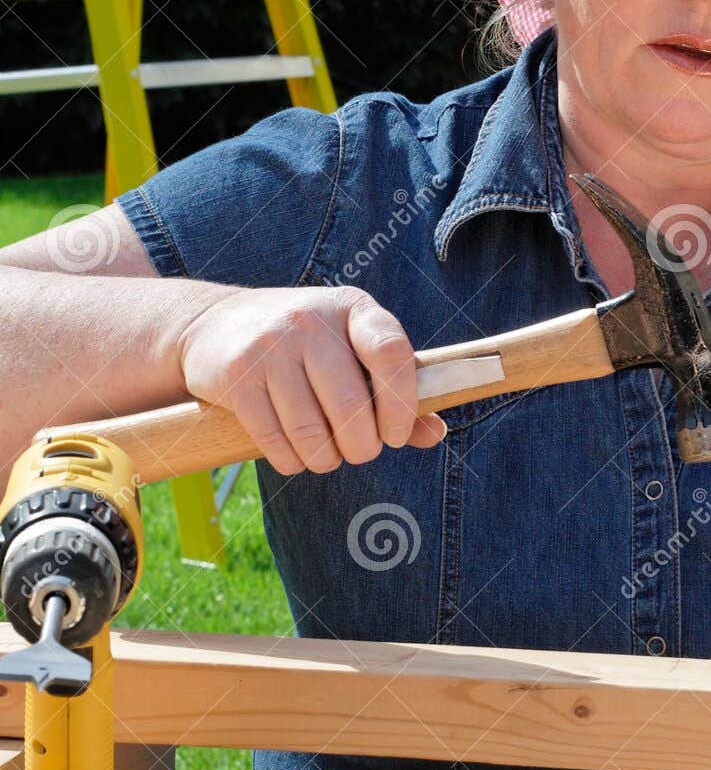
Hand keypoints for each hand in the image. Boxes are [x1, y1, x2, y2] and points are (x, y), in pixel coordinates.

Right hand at [176, 286, 447, 474]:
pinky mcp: (236, 376)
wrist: (217, 325)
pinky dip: (291, 461)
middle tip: (359, 451)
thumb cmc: (306, 346)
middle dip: (362, 447)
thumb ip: (397, 391)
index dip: (402, 405)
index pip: (391, 353)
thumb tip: (435, 433)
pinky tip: (295, 453)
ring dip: (326, 459)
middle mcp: (311, 321)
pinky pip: (274, 441)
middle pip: (352, 406)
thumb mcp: (352, 350)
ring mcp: (270, 346)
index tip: (395, 435)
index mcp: (353, 309)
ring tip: (326, 455)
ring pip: (312, 432)